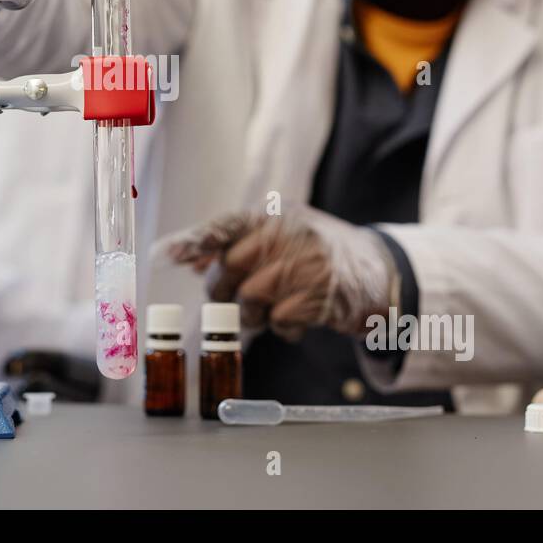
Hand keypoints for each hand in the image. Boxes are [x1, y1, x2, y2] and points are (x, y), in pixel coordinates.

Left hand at [167, 208, 395, 340]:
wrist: (378, 274)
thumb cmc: (316, 257)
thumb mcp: (279, 240)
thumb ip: (236, 245)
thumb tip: (189, 258)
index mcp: (275, 215)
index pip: (226, 224)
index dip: (193, 240)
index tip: (164, 254)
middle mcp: (291, 232)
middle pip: (231, 265)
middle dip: (223, 291)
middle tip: (234, 302)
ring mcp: (309, 262)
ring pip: (252, 296)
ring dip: (255, 314)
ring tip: (273, 311)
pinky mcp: (323, 294)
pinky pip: (280, 319)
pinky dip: (284, 327)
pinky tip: (299, 319)